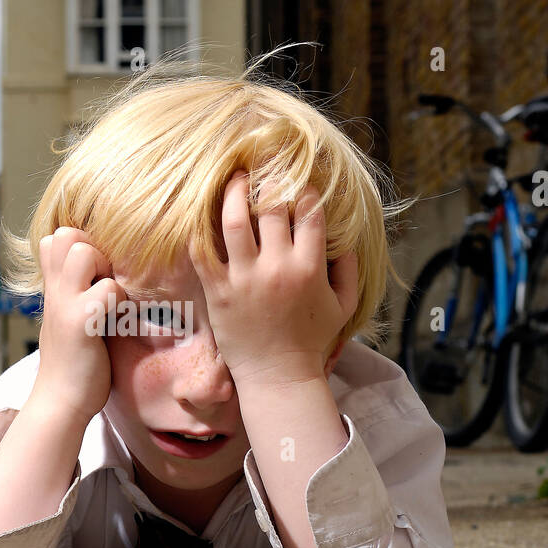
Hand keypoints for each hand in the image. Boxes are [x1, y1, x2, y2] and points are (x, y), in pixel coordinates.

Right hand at [31, 227, 123, 423]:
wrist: (60, 402)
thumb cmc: (74, 362)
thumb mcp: (68, 318)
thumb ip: (77, 292)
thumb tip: (105, 272)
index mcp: (53, 287)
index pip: (56, 236)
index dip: (81, 245)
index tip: (95, 278)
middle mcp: (54, 290)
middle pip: (68, 234)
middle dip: (95, 252)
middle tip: (104, 286)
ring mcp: (64, 304)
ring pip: (84, 251)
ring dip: (106, 272)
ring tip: (110, 302)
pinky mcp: (80, 323)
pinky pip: (108, 290)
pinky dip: (120, 303)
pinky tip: (116, 324)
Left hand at [189, 173, 358, 386]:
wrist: (277, 375)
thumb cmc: (311, 340)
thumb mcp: (344, 306)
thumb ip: (348, 269)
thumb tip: (345, 237)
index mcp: (309, 268)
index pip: (308, 212)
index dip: (305, 191)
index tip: (299, 184)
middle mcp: (277, 267)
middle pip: (271, 207)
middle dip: (269, 182)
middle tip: (264, 172)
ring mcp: (244, 278)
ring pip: (234, 220)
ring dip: (232, 193)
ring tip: (233, 179)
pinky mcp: (218, 291)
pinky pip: (202, 252)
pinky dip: (199, 229)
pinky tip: (202, 213)